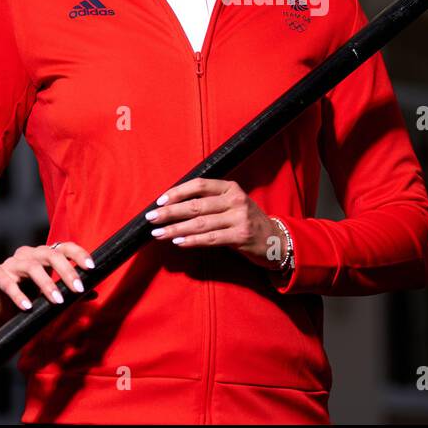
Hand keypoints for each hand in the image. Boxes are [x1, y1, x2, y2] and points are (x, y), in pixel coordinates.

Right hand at [0, 241, 95, 330]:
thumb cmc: (26, 295)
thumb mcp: (48, 293)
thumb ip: (68, 291)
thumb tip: (94, 293)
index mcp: (43, 255)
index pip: (64, 247)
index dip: (78, 254)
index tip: (91, 267)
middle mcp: (28, 254)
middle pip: (50, 255)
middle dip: (66, 271)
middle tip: (78, 289)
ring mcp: (12, 263)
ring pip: (31, 267)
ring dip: (47, 284)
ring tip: (58, 301)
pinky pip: (8, 283)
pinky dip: (18, 295)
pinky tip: (27, 307)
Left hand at [144, 179, 287, 270]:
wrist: (276, 240)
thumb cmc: (247, 221)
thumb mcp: (232, 204)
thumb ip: (210, 202)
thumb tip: (175, 206)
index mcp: (231, 187)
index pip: (199, 185)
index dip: (177, 192)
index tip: (160, 201)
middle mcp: (235, 200)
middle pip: (196, 205)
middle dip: (170, 212)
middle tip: (151, 218)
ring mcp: (239, 218)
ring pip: (200, 223)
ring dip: (176, 229)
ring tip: (159, 233)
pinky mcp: (240, 236)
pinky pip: (210, 239)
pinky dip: (192, 241)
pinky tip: (178, 242)